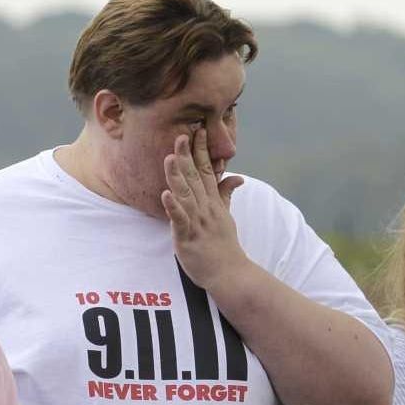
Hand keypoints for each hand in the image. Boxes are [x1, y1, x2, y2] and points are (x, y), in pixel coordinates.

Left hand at [161, 128, 246, 292]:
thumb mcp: (226, 216)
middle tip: (180, 135)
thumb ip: (226, 194)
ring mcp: (197, 222)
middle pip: (195, 178)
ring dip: (177, 176)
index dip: (201, 151)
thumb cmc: (225, 245)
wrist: (230, 273)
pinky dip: (174, 207)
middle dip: (187, 156)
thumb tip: (237, 177)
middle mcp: (206, 208)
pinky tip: (166, 195)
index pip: (208, 171)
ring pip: (186, 195)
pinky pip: (180, 220)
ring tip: (169, 158)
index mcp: (213, 202)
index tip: (197, 131)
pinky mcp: (189, 238)